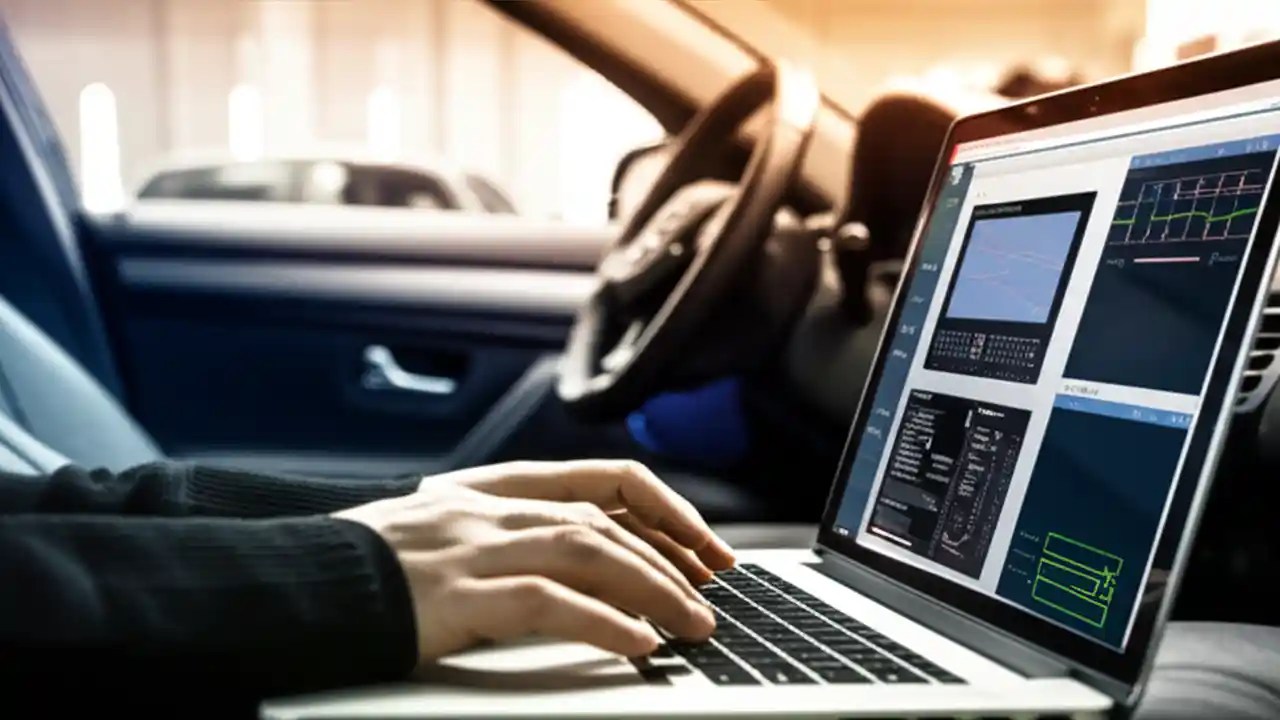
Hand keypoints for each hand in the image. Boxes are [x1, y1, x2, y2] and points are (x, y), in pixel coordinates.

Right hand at [334, 460, 735, 663]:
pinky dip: (602, 623)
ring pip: (589, 552)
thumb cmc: (361, 567)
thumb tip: (578, 556)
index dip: (662, 509)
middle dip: (670, 559)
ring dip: (653, 589)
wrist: (292, 582)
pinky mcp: (456, 596)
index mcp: (488, 488)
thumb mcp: (438, 530)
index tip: (702, 545)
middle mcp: (488, 509)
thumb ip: (501, 531)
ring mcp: (471, 548)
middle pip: (605, 522)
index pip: (601, 480)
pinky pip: (547, 603)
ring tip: (692, 624)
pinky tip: (637, 644)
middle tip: (711, 596)